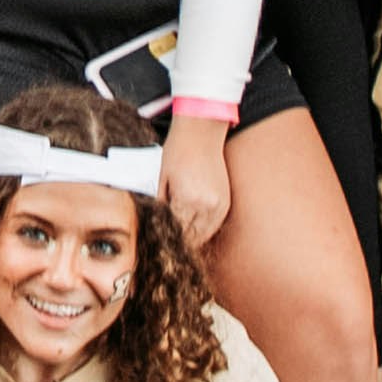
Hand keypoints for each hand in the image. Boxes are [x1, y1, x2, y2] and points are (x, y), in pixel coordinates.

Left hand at [159, 111, 235, 249]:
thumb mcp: (162, 178)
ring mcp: (219, 204)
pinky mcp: (225, 202)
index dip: (166, 241)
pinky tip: (193, 231)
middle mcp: (206, 205)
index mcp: (187, 199)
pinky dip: (204, 230)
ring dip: (192, 239)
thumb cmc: (178, 150)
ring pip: (204, 235)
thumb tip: (155, 225)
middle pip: (191, 238)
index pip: (176, 232)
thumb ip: (160, 204)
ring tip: (179, 244)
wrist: (202, 131)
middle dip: (179, 244)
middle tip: (166, 250)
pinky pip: (214, 225)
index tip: (158, 249)